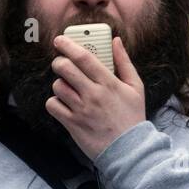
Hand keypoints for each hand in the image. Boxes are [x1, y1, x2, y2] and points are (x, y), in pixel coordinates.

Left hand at [47, 35, 145, 160]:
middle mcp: (93, 94)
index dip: (69, 45)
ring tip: (70, 87)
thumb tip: (116, 41)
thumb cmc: (133, 115)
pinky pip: (52, 105)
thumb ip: (124, 62)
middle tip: (62, 63)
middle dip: (59, 61)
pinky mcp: (71, 123)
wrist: (129, 149)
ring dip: (60, 83)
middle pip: (65, 68)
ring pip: (57, 86)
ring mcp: (80, 109)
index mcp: (109, 83)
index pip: (84, 58)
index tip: (60, 40)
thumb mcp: (136, 87)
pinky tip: (65, 103)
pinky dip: (55, 102)